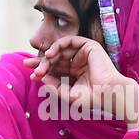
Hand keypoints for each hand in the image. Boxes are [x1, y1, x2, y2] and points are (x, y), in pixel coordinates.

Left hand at [24, 37, 138, 126]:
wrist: (108, 94)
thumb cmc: (92, 98)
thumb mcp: (67, 94)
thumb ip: (53, 86)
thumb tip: (39, 76)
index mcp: (76, 74)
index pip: (56, 69)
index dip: (43, 71)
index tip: (32, 75)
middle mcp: (79, 63)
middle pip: (56, 58)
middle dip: (41, 62)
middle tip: (29, 65)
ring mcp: (84, 55)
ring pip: (60, 50)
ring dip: (49, 55)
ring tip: (43, 62)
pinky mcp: (90, 47)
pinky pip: (70, 41)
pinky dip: (58, 45)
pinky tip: (50, 54)